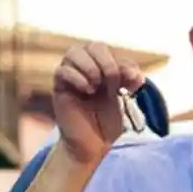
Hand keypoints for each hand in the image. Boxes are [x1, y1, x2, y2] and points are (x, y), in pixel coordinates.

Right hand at [52, 42, 145, 164]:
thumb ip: (127, 80)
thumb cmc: (107, 123)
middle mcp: (86, 68)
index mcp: (102, 68)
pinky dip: (77, 77)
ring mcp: (71, 76)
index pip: (113, 52)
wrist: (93, 146)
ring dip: (91, 67)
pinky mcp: (59, 88)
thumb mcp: (123, 98)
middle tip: (113, 86)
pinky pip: (62, 70)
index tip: (133, 84)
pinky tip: (88, 91)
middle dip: (108, 63)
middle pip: (94, 45)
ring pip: (74, 52)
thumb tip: (133, 72)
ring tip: (97, 88)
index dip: (124, 64)